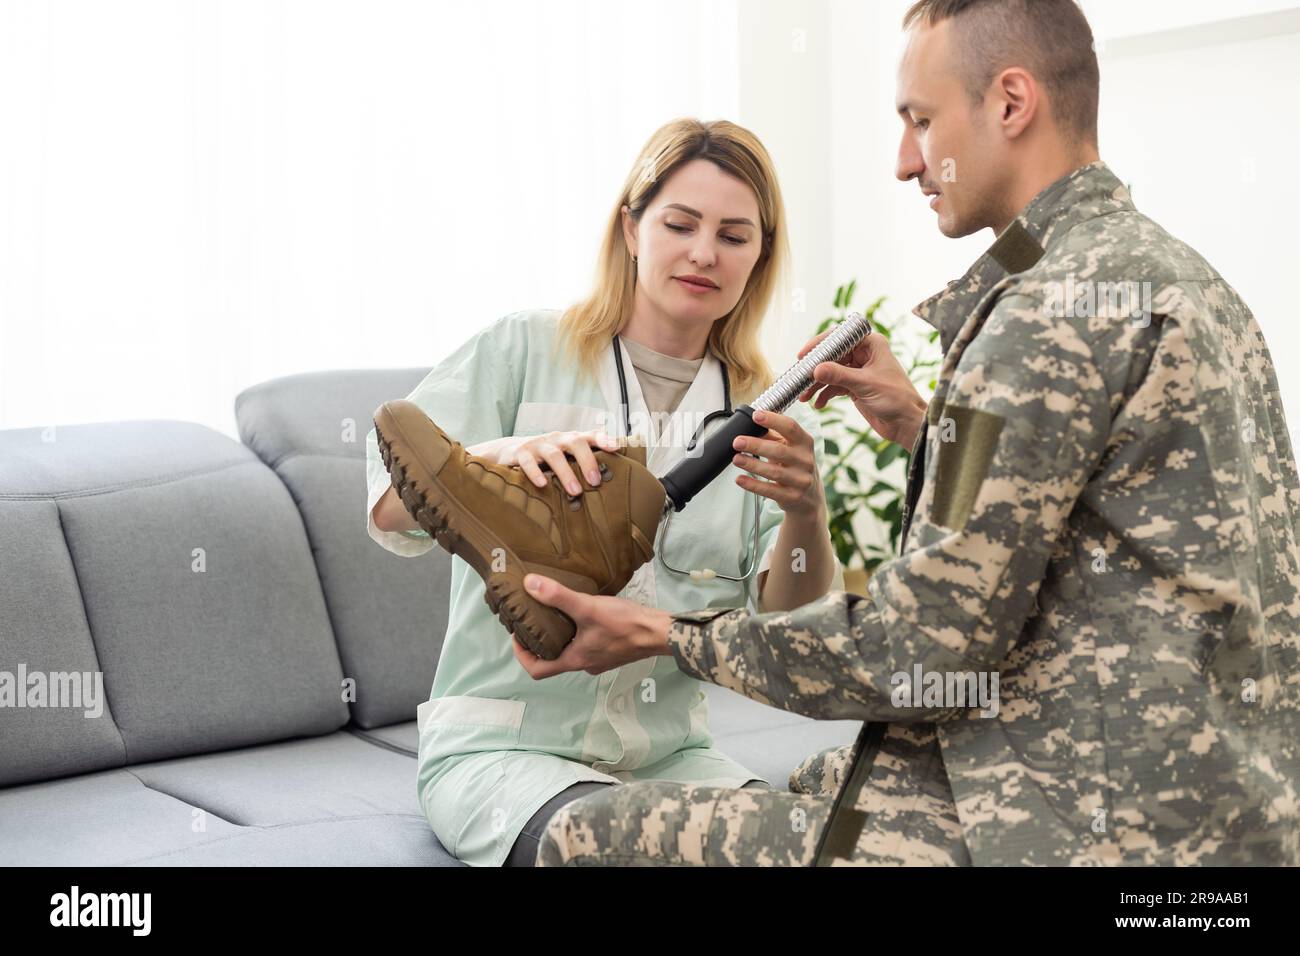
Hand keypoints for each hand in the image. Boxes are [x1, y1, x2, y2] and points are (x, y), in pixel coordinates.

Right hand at [499, 429, 620, 496]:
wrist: (509, 451)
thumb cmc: (546, 458)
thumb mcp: (565, 457)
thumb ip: (583, 463)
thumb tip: (609, 479)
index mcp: (570, 440)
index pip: (590, 435)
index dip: (603, 439)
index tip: (615, 448)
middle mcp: (556, 439)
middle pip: (575, 443)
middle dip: (587, 461)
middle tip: (595, 481)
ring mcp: (538, 444)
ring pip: (554, 455)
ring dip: (566, 473)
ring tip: (575, 491)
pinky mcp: (520, 453)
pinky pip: (528, 462)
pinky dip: (535, 473)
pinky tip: (542, 484)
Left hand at [510, 574, 671, 678]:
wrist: (660, 632)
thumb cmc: (625, 624)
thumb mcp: (588, 607)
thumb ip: (558, 597)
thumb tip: (529, 584)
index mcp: (574, 660)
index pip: (537, 670)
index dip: (522, 655)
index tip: (518, 635)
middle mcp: (585, 665)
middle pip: (553, 659)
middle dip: (540, 642)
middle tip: (535, 619)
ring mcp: (600, 660)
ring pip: (571, 651)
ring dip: (561, 637)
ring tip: (557, 613)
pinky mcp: (612, 652)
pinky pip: (588, 645)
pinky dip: (579, 634)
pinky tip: (584, 615)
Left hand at [730, 408, 824, 519]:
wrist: (810, 497)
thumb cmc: (795, 466)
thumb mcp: (789, 448)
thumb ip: (772, 436)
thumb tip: (750, 426)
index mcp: (805, 443)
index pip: (791, 427)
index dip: (773, 420)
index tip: (755, 416)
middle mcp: (805, 461)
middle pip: (779, 450)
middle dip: (755, 445)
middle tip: (737, 442)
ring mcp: (800, 480)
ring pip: (774, 472)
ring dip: (752, 464)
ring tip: (736, 459)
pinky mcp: (792, 497)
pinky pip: (769, 490)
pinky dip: (753, 485)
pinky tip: (740, 479)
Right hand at [797, 328, 927, 449]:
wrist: (906, 423)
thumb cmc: (896, 398)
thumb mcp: (865, 385)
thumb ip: (839, 375)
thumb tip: (815, 369)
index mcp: (871, 344)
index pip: (839, 337)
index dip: (820, 345)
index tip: (803, 355)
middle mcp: (863, 354)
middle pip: (831, 356)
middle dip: (815, 369)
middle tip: (800, 378)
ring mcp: (858, 371)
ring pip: (830, 373)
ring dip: (816, 384)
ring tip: (804, 396)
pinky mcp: (854, 386)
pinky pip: (834, 386)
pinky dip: (825, 394)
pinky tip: (818, 404)